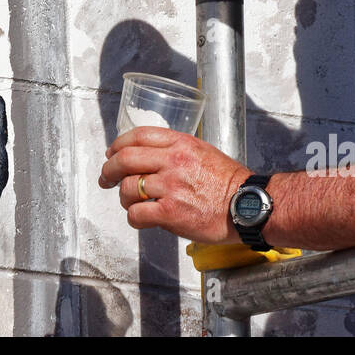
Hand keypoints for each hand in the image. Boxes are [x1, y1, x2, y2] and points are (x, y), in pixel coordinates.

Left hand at [98, 127, 252, 243]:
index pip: (139, 135)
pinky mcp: (171, 213)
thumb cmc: (229, 182)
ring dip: (124, 197)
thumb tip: (149, 156)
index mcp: (181, 143)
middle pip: (125, 159)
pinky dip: (133, 218)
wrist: (248, 205)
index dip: (118, 144)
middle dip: (109, 169)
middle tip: (106, 178)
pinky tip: (141, 219)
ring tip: (131, 202)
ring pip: (128, 188)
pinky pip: (137, 214)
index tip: (111, 154)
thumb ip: (176, 150)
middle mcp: (173, 161)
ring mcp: (171, 187)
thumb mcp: (203, 151)